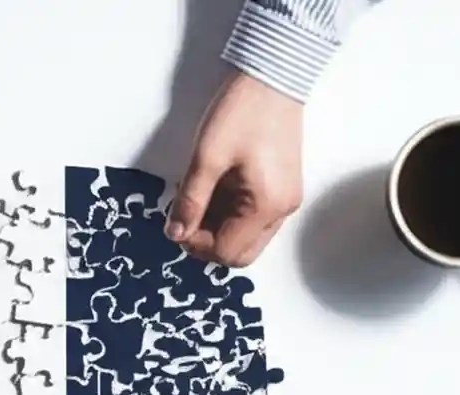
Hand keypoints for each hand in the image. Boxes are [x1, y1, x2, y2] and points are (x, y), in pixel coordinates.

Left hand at [167, 71, 304, 266]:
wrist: (273, 76)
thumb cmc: (243, 111)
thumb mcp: (207, 158)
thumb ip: (190, 200)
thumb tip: (175, 233)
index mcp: (266, 206)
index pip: (228, 252)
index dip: (196, 245)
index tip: (176, 224)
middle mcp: (282, 210)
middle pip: (241, 253)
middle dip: (208, 243)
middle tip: (184, 219)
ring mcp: (285, 199)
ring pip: (247, 237)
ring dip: (218, 228)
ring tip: (197, 199)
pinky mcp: (282, 188)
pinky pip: (254, 217)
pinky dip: (230, 214)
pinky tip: (213, 191)